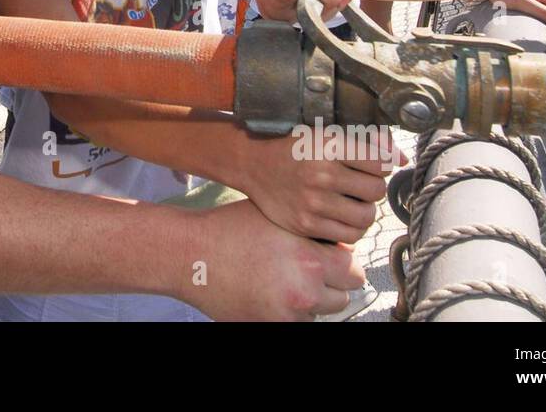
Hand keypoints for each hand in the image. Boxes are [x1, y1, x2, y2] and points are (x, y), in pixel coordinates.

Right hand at [179, 200, 365, 319]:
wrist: (191, 254)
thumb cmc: (230, 229)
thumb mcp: (278, 218)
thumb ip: (314, 233)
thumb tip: (340, 245)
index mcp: (309, 260)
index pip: (354, 272)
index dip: (342, 262)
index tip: (330, 257)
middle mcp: (303, 292)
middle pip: (343, 297)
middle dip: (329, 283)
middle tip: (308, 269)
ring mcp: (286, 315)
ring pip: (319, 312)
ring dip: (309, 299)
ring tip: (282, 278)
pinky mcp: (269, 328)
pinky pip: (295, 322)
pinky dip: (288, 310)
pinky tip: (268, 290)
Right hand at [231, 128, 405, 242]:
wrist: (252, 163)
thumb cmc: (294, 145)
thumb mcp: (326, 133)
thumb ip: (366, 141)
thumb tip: (401, 159)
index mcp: (329, 145)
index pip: (381, 162)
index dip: (381, 163)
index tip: (370, 164)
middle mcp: (322, 174)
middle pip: (376, 190)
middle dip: (372, 186)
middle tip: (358, 182)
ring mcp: (313, 202)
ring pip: (367, 215)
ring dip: (365, 209)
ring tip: (353, 201)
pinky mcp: (306, 224)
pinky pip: (350, 235)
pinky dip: (353, 227)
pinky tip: (343, 215)